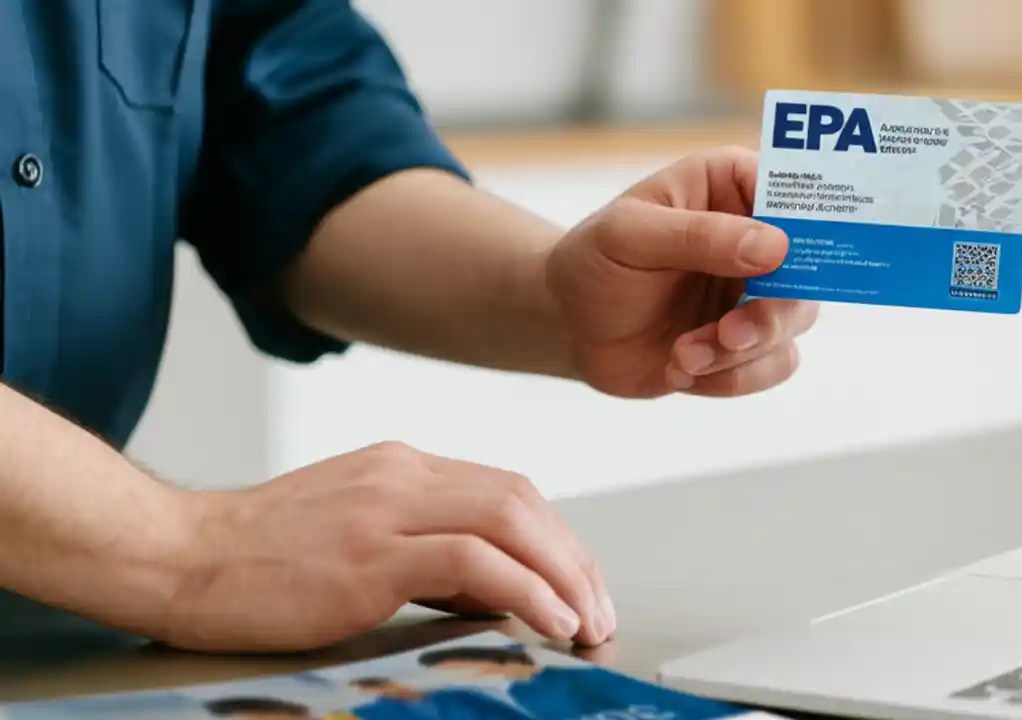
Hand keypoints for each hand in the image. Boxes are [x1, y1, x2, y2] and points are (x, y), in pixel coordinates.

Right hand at [163, 442, 613, 651]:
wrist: (176, 555)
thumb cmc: (257, 556)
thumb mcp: (351, 529)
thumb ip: (420, 543)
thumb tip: (491, 587)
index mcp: (401, 467)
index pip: (507, 491)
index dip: (556, 538)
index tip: (579, 583)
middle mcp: (403, 476)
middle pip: (521, 501)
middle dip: (574, 557)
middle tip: (599, 608)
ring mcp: (386, 510)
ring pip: (510, 522)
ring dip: (563, 574)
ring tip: (587, 621)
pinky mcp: (369, 556)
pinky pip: (474, 564)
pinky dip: (525, 590)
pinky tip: (548, 621)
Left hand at [547, 147, 818, 397]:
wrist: (569, 327)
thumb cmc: (593, 263)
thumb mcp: (629, 235)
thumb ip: (699, 236)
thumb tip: (775, 247)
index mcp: (731, 187)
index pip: (794, 191)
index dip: (808, 223)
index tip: (790, 259)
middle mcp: (756, 237)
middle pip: (809, 268)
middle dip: (772, 311)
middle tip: (728, 332)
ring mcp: (755, 293)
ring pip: (793, 324)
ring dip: (741, 351)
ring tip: (683, 357)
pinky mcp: (747, 343)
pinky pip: (771, 366)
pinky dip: (729, 378)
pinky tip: (679, 370)